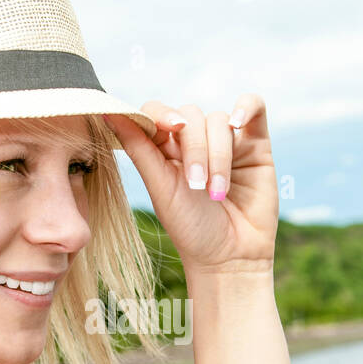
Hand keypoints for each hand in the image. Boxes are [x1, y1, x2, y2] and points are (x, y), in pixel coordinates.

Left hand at [104, 93, 277, 275]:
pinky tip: (238, 122)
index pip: (157, 113)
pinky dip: (246, 107)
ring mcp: (226, 141)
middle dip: (194, 148)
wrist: (231, 257)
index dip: (161, 114)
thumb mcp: (160, 188)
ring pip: (219, 119)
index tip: (170, 127)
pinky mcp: (256, 144)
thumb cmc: (191, 229)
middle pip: (190, 116)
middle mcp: (194, 141)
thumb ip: (138, 148)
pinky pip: (254, 106)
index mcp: (165, 150)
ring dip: (218, 153)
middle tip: (196, 184)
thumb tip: (106, 112)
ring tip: (218, 191)